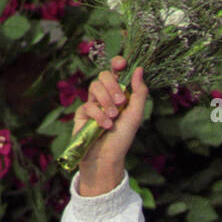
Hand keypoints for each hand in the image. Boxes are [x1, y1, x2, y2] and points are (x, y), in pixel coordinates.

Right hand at [74, 55, 147, 194]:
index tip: (121, 64)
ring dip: (106, 101)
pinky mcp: (82, 113)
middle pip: (104, 75)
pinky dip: (99, 115)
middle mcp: (105, 96)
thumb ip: (139, 93)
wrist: (107, 158)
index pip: (116, 72)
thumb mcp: (136, 115)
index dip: (117, 64)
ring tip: (113, 117)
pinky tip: (105, 126)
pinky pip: (88, 105)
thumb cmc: (122, 138)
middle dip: (113, 86)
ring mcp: (93, 103)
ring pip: (94, 86)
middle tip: (120, 102)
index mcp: (119, 94)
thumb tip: (139, 69)